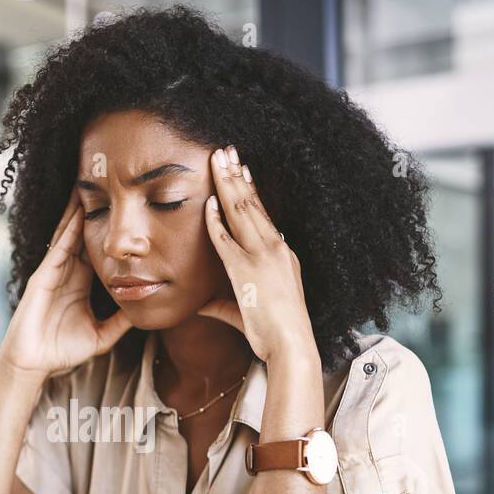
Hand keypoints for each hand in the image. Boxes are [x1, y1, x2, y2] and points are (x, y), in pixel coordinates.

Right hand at [0, 189, 132, 380]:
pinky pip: (58, 246)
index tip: (127, 213)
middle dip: (95, 212)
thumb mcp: (101, 336)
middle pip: (84, 234)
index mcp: (81, 284)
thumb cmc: (61, 351)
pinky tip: (77, 209)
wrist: (34, 363)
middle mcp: (68, 272)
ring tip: (92, 184)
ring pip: (70, 234)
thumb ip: (120, 324)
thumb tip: (143, 312)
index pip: (98, 251)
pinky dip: (68, 227)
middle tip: (111, 184)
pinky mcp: (43, 274)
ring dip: (80, 210)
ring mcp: (54, 271)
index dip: (110, 232)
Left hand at [199, 145, 319, 365]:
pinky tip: (208, 202)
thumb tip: (201, 305)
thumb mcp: (250, 312)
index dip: (250, 189)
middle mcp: (275, 248)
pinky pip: (227, 238)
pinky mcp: (247, 269)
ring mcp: (262, 256)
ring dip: (227, 184)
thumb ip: (223, 305)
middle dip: (236, 175)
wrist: (291, 343)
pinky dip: (217, 220)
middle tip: (225, 150)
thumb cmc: (276, 333)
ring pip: (242, 211)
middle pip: (252, 203)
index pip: (263, 213)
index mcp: (282, 254)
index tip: (241, 169)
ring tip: (218, 160)